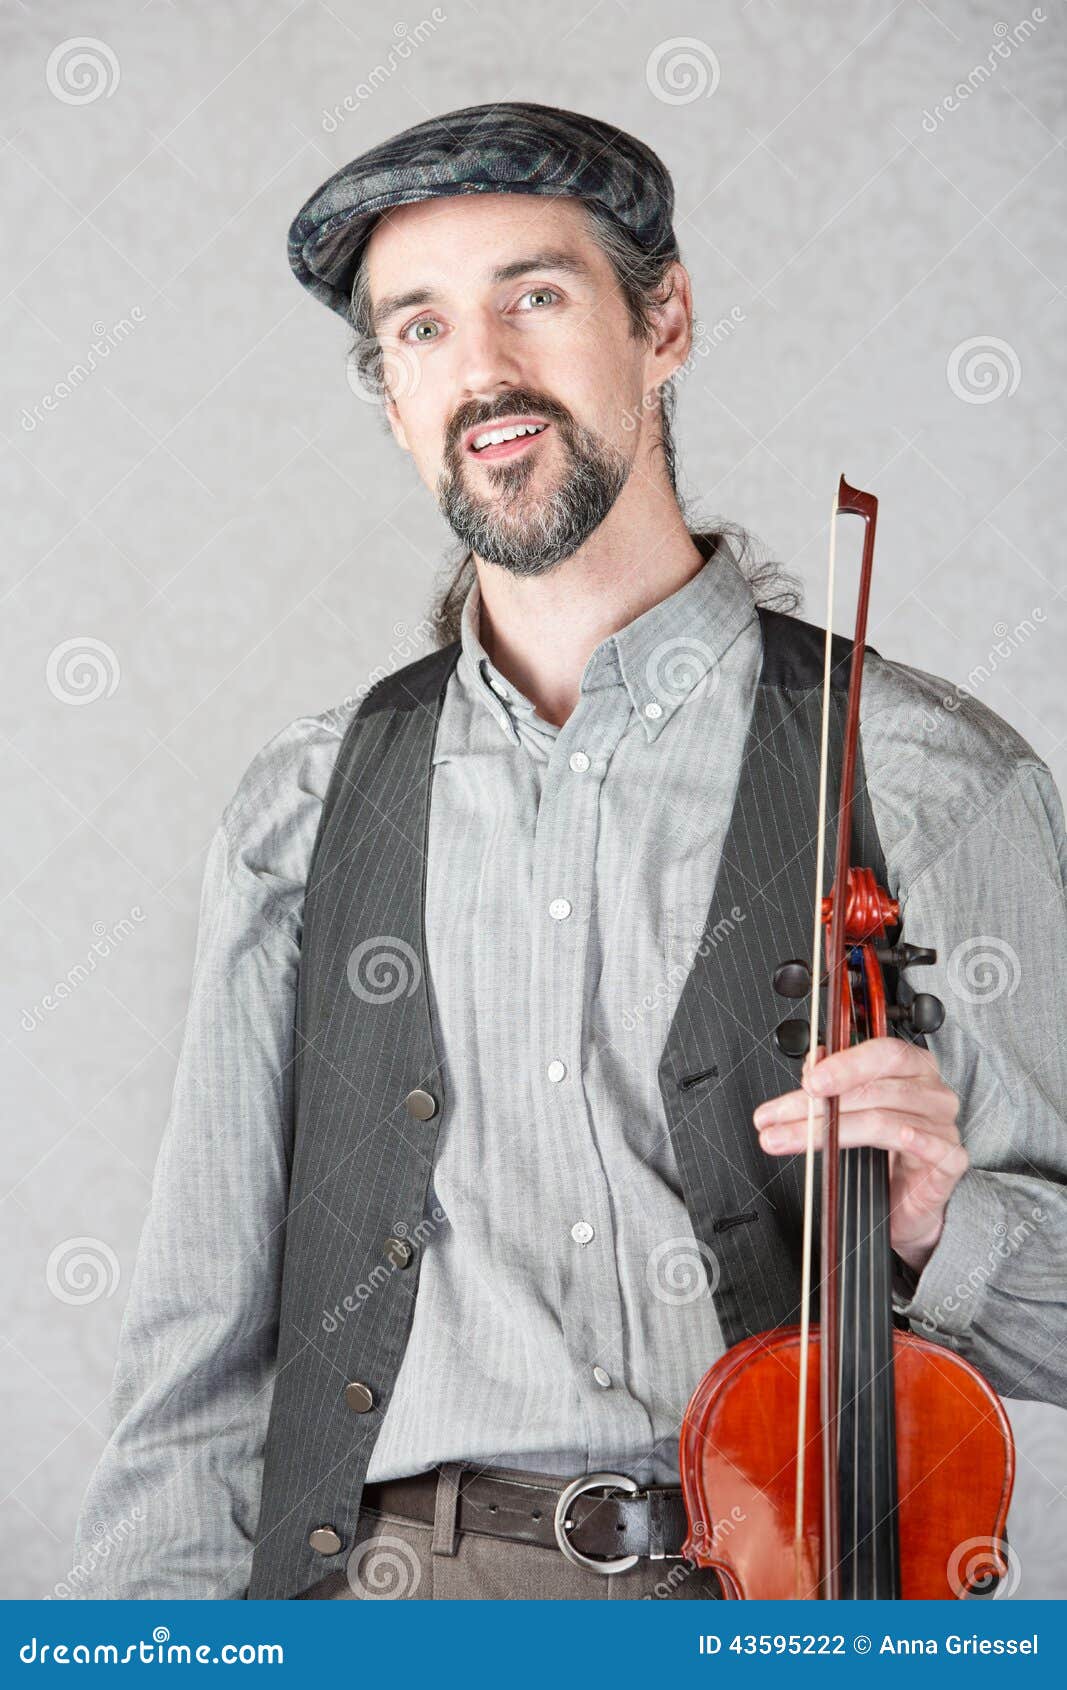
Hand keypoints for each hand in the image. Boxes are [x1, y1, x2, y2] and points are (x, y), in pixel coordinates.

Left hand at [752, 1036, 967, 1274]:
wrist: (904, 1202)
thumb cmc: (881, 1149)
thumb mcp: (852, 1108)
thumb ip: (833, 1082)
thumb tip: (811, 1065)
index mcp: (912, 1068)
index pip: (881, 1053)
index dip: (844, 1064)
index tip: (807, 1081)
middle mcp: (931, 1092)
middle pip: (875, 1090)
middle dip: (819, 1105)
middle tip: (778, 1117)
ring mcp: (943, 1126)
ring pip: (886, 1120)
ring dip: (833, 1130)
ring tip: (790, 1140)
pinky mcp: (951, 1161)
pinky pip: (934, 1147)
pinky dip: (915, 1140)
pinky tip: (898, 1139)